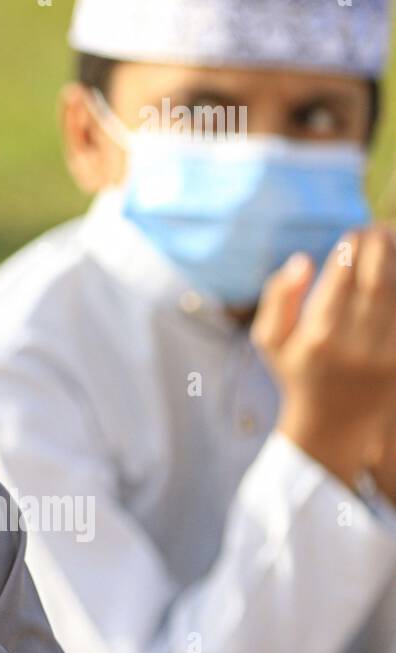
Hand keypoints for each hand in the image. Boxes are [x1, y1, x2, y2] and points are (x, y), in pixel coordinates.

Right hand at [252, 226, 395, 491]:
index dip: (351, 248)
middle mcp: (354, 343)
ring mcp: (385, 354)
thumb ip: (278, 297)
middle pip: (377, 280)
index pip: (342, 277)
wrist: (333, 424)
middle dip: (381, 247)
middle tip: (378, 229)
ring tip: (392, 240)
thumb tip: (302, 260)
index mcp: (317, 335)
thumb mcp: (269, 340)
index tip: (353, 233)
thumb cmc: (296, 373)